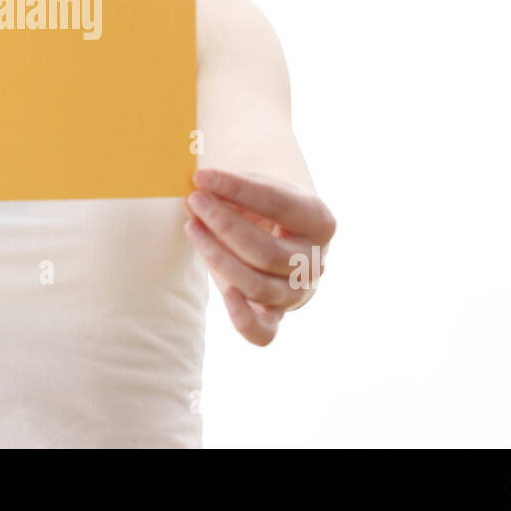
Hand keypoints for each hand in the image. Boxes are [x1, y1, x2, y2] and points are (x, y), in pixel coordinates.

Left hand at [183, 167, 335, 345]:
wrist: (283, 239)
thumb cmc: (268, 209)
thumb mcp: (259, 189)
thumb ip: (231, 191)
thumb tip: (195, 194)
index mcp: (319, 221)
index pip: (278, 204)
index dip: (237, 189)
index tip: (202, 177)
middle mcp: (314, 261)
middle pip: (267, 252)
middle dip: (224, 226)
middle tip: (194, 202)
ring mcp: (297, 293)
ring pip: (258, 286)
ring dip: (217, 258)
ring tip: (191, 227)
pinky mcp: (276, 316)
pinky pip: (262, 332)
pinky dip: (242, 319)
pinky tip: (225, 293)